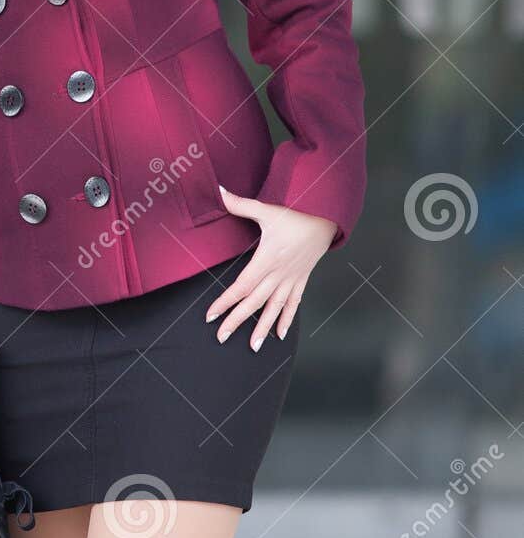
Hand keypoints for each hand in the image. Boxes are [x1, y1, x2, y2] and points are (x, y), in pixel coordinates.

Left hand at [204, 184, 337, 351]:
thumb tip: (218, 191)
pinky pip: (294, 303)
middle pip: (255, 302)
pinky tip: (280, 334)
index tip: (211, 315)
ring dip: (263, 327)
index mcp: (268, 258)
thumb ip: (239, 203)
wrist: (327, 215)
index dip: (225, 302)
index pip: (242, 286)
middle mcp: (279, 273)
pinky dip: (287, 319)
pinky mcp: (301, 278)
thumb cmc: (296, 211)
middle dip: (237, 321)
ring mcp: (292, 278)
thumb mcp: (266, 208)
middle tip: (222, 337)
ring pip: (275, 308)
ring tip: (253, 346)